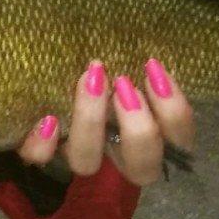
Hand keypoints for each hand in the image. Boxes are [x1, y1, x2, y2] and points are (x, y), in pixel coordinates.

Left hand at [17, 59, 195, 186]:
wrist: (39, 70)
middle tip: (125, 84)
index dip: (174, 112)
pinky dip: (43, 144)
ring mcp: (78, 154)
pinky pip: (40, 159)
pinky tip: (47, 119)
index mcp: (147, 134)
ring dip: (91, 123)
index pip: (179, 141)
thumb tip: (152, 49)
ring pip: (87, 163)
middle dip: (140, 131)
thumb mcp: (126, 61)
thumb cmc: (102, 63)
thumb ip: (142, 65)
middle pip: (143, 168)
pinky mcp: (42, 151)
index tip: (154, 68)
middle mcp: (116, 154)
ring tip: (90, 79)